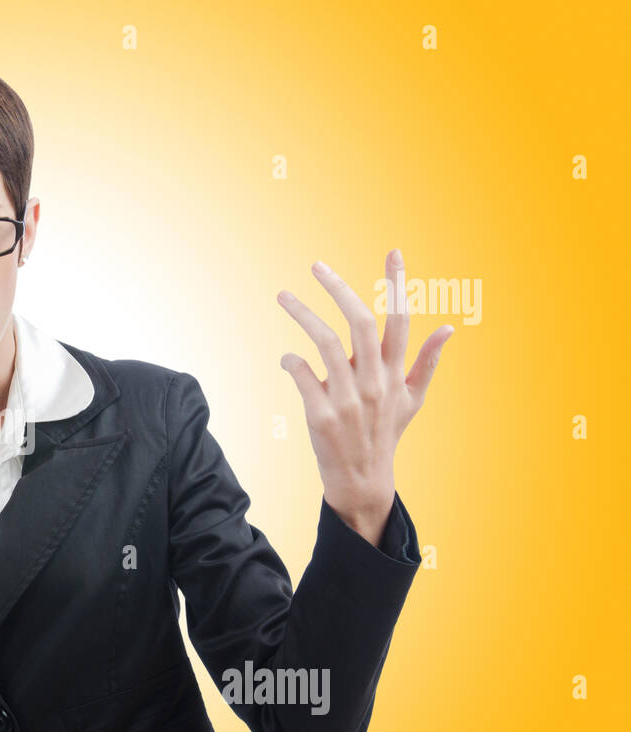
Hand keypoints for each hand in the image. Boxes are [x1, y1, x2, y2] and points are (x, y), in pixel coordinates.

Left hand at [276, 249, 452, 545]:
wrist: (362, 479)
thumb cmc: (385, 433)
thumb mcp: (413, 400)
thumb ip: (427, 363)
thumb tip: (450, 328)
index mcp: (396, 374)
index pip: (399, 320)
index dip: (397, 284)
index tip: (393, 252)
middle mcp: (374, 382)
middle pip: (358, 321)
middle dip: (337, 288)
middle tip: (316, 265)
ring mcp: (348, 398)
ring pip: (324, 342)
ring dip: (301, 314)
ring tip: (283, 296)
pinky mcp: (321, 414)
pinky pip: (303, 373)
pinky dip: (292, 360)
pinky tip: (287, 358)